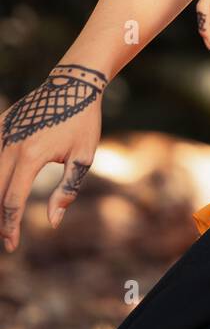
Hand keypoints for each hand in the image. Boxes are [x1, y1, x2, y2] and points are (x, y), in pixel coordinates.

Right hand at [0, 63, 105, 251]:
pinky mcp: (1, 123)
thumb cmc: (83, 121)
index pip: (12, 202)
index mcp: (31, 157)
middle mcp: (11, 145)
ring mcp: (3, 133)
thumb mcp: (83, 157)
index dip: (10, 227)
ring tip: (3, 215)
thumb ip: (66, 190)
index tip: (12, 245)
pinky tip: (0, 185)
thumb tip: (53, 221)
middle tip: (6, 236)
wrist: (75, 83)